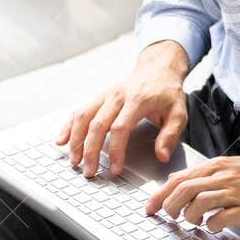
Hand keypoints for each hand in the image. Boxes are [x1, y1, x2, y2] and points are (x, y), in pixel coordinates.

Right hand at [56, 40, 189, 177]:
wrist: (158, 67)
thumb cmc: (167, 92)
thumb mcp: (178, 112)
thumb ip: (170, 135)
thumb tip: (161, 156)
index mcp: (137, 100)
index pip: (120, 128)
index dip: (115, 150)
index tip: (115, 168)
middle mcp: (117, 96)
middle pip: (97, 125)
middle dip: (90, 151)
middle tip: (89, 171)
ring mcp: (105, 96)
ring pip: (84, 117)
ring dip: (76, 141)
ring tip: (74, 161)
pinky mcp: (98, 97)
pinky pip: (79, 111)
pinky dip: (68, 126)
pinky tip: (61, 140)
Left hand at [145, 157, 239, 231]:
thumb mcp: (232, 169)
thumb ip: (204, 175)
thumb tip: (174, 182)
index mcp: (219, 166)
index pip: (180, 178)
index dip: (160, 195)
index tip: (150, 208)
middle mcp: (226, 176)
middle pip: (185, 189)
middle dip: (169, 206)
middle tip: (169, 217)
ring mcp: (237, 192)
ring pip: (199, 202)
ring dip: (189, 216)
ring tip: (192, 222)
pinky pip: (221, 218)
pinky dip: (211, 225)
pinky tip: (213, 227)